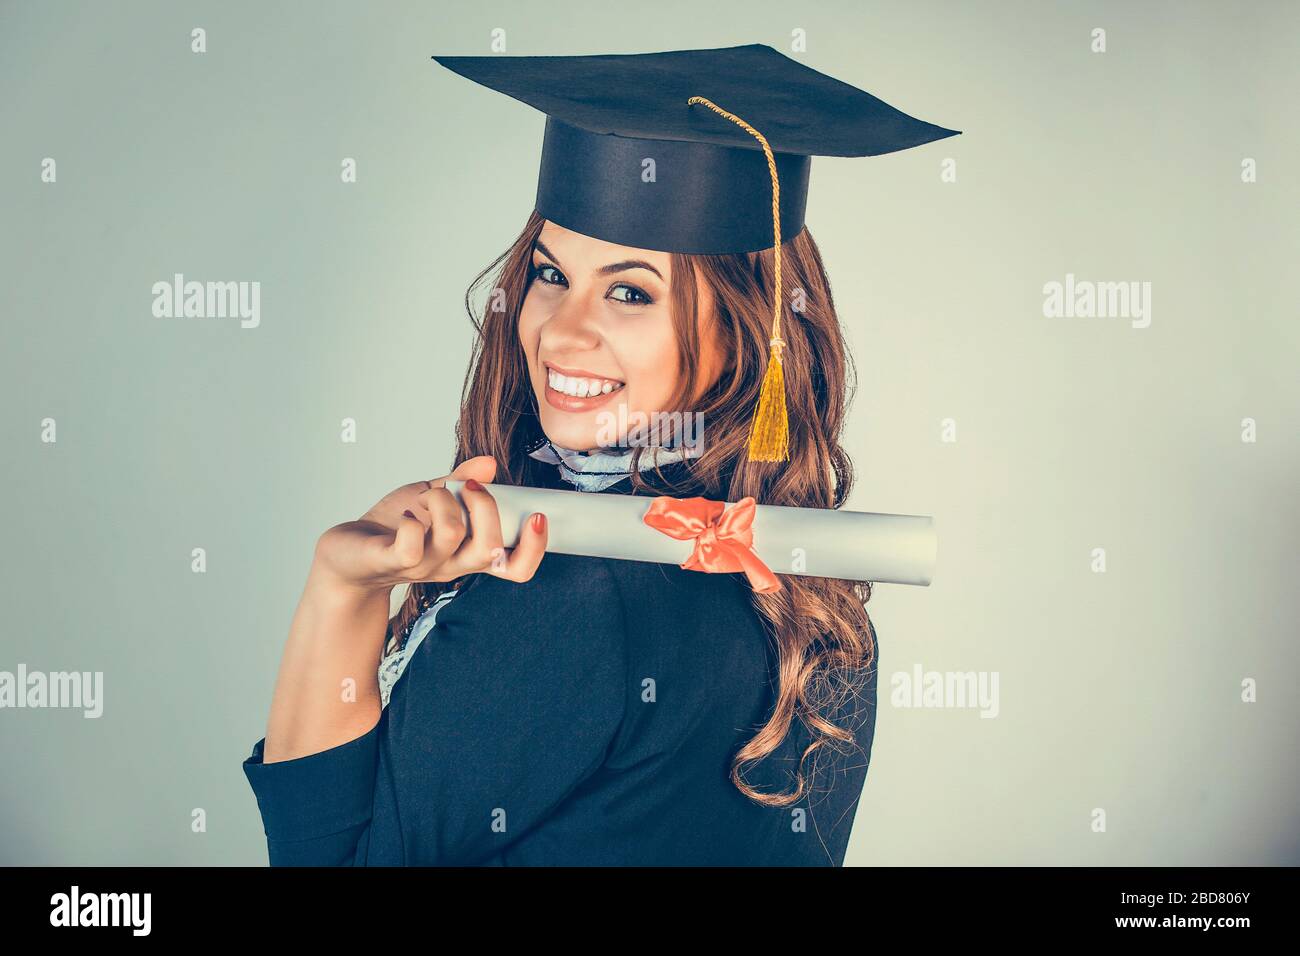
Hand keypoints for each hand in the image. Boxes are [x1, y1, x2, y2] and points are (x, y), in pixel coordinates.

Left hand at [310, 455, 547, 595]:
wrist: (345, 554)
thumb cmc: (391, 528)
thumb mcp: (432, 497)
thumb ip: (461, 481)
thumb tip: (489, 463)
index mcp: (468, 552)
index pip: (516, 568)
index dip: (535, 548)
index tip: (536, 516)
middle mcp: (451, 564)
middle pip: (489, 550)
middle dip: (486, 507)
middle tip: (469, 487)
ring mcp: (421, 566)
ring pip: (452, 536)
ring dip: (442, 501)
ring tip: (428, 495)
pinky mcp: (389, 561)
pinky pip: (410, 547)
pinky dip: (410, 521)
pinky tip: (405, 514)